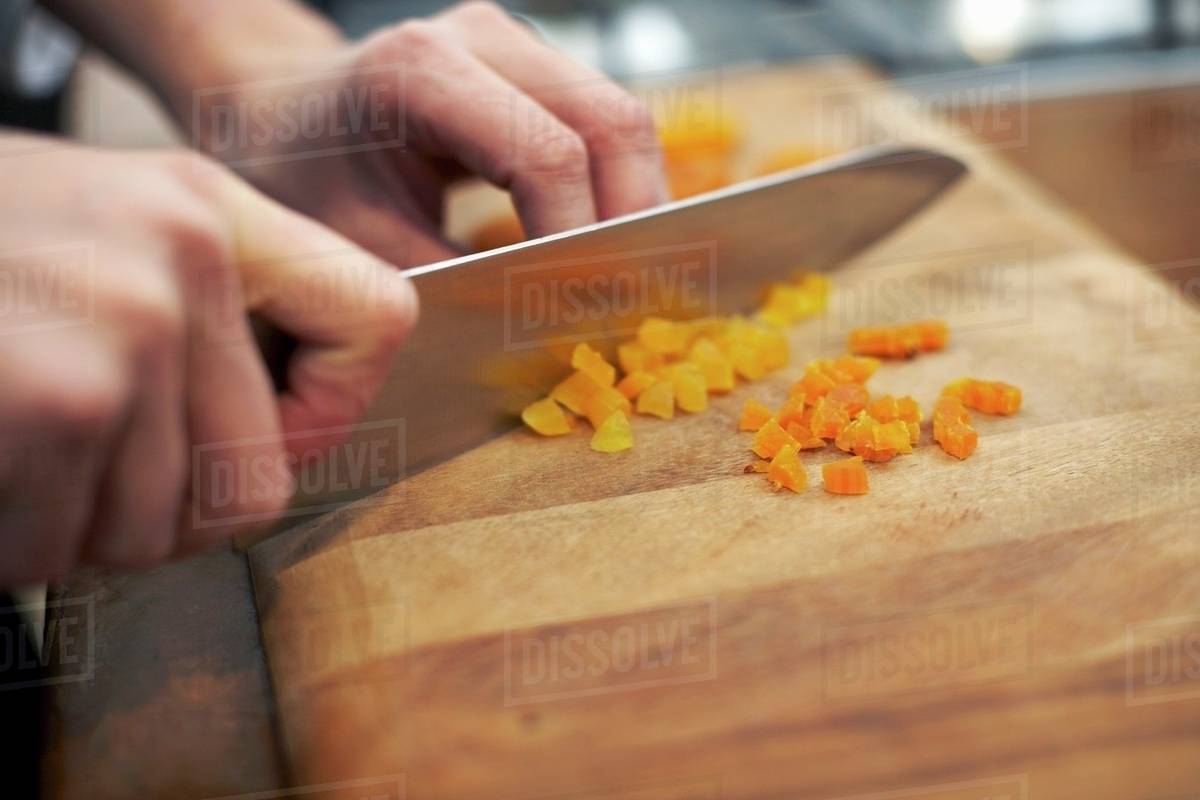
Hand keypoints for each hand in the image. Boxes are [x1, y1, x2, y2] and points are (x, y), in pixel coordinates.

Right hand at [0, 137, 416, 585]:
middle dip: (165, 511)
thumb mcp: (107, 238)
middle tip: (83, 466)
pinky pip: (66, 551)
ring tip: (17, 448)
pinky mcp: (56, 400)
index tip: (270, 429)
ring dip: (74, 527)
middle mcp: (181, 257)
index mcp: (211, 212)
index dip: (331, 407)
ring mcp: (121, 328)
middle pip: (259, 480)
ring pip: (158, 531)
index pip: (378, 322)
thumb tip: (302, 431)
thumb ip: (212, 317)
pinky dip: (11, 541)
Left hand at [186, 1, 668, 264]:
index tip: (584, 308)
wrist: (277, 118)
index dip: (579, 239)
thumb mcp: (359, 247)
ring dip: (634, 205)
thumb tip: (550, 326)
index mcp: (420, 72)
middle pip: (612, 123)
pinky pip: (606, 126)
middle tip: (626, 301)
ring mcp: (514, 44)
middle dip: (631, 221)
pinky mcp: (533, 66)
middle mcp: (480, 37)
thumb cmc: (301, 181)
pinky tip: (603, 245)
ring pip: (623, 121)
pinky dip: (617, 189)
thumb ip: (451, 287)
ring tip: (621, 279)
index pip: (546, 155)